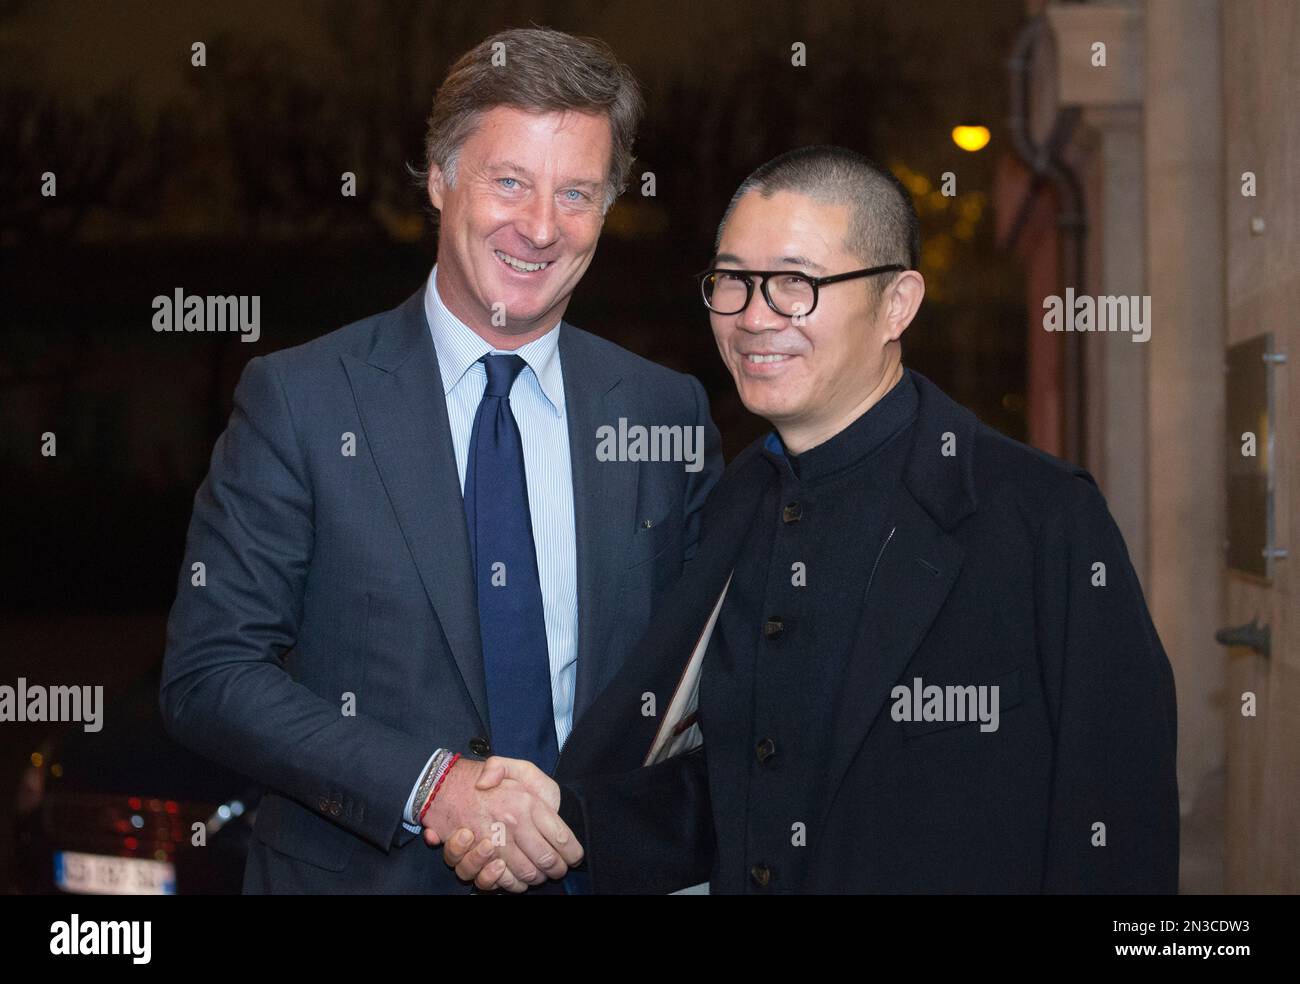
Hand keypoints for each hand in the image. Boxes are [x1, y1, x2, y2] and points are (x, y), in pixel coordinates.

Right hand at [421, 756, 580, 891]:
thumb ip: (519, 770)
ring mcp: (495, 843)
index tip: (575, 857)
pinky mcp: (479, 858)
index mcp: (526, 802)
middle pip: (547, 859)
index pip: (561, 837)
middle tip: (559, 869)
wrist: (451, 795)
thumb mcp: (514, 767)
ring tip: (541, 874)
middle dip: (557, 869)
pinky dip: (513, 884)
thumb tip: (492, 782)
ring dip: (537, 877)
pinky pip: (500, 881)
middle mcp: (511, 823)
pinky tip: (518, 879)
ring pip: (527, 873)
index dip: (573, 852)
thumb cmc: (490, 783)